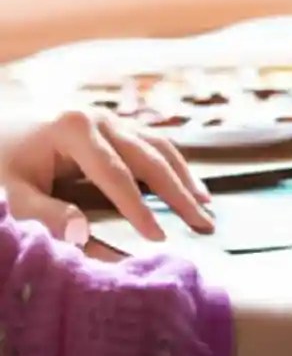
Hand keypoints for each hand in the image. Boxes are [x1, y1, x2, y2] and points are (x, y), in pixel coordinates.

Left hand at [0, 108, 213, 244]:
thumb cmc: (2, 164)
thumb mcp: (10, 192)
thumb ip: (43, 213)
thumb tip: (83, 234)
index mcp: (73, 129)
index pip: (115, 174)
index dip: (139, 208)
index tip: (159, 238)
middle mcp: (100, 118)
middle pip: (150, 158)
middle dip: (179, 194)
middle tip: (204, 226)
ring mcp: (112, 119)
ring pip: (161, 148)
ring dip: (186, 179)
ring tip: (206, 209)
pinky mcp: (118, 127)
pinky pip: (156, 145)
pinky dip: (177, 168)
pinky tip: (192, 189)